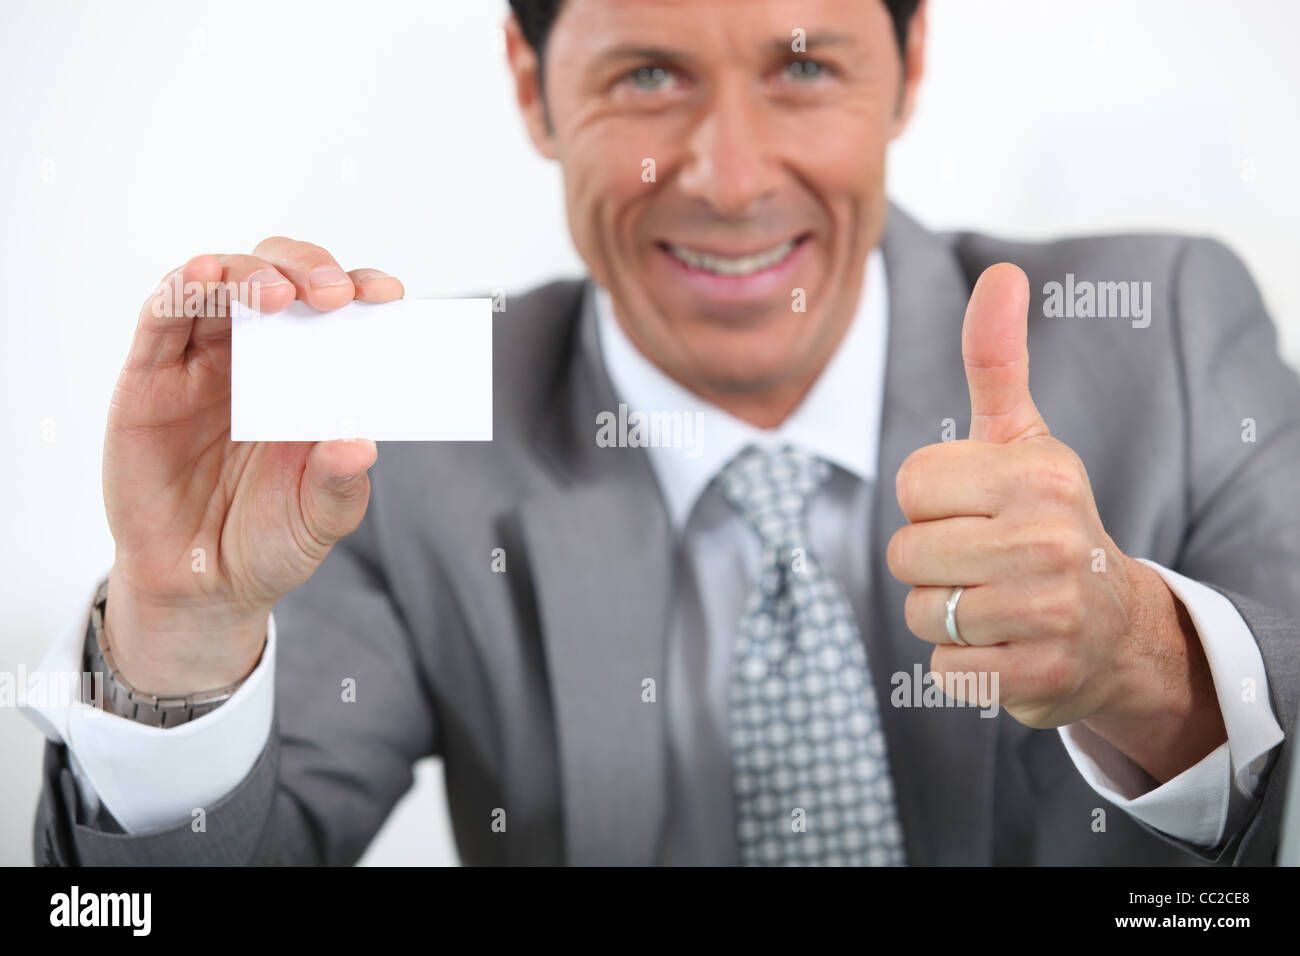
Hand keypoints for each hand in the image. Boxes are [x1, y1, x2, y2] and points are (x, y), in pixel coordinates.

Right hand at [103, 238, 403, 694]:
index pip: (337, 312)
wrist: (201, 586)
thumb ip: (339, 482)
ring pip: (220, 282)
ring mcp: (202, 361)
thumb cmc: (269, 538)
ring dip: (250, 273)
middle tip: (334, 294)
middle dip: (309, 269)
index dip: (362, 289)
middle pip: (279, 275)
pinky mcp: (150, 375)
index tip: (389, 294)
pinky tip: (206, 277)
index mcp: (310, 375)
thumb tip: (360, 445)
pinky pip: (163, 315)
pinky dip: (185, 286)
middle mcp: (258, 356)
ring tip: (279, 294)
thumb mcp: (320, 517)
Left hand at [885, 264, 1224, 781]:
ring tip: (995, 603)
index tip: (976, 510)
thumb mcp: (1023, 439)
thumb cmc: (1044, 520)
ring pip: (919, 613)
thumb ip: (996, 360)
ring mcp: (1049, 611)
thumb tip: (1001, 271)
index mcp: (1039, 473)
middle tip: (984, 563)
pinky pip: (944, 669)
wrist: (1114, 626)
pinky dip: (962, 664)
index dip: (930, 503)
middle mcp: (1049, 539)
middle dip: (931, 563)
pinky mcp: (1040, 677)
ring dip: (944, 615)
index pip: (911, 485)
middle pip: (905, 553)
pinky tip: (1006, 646)